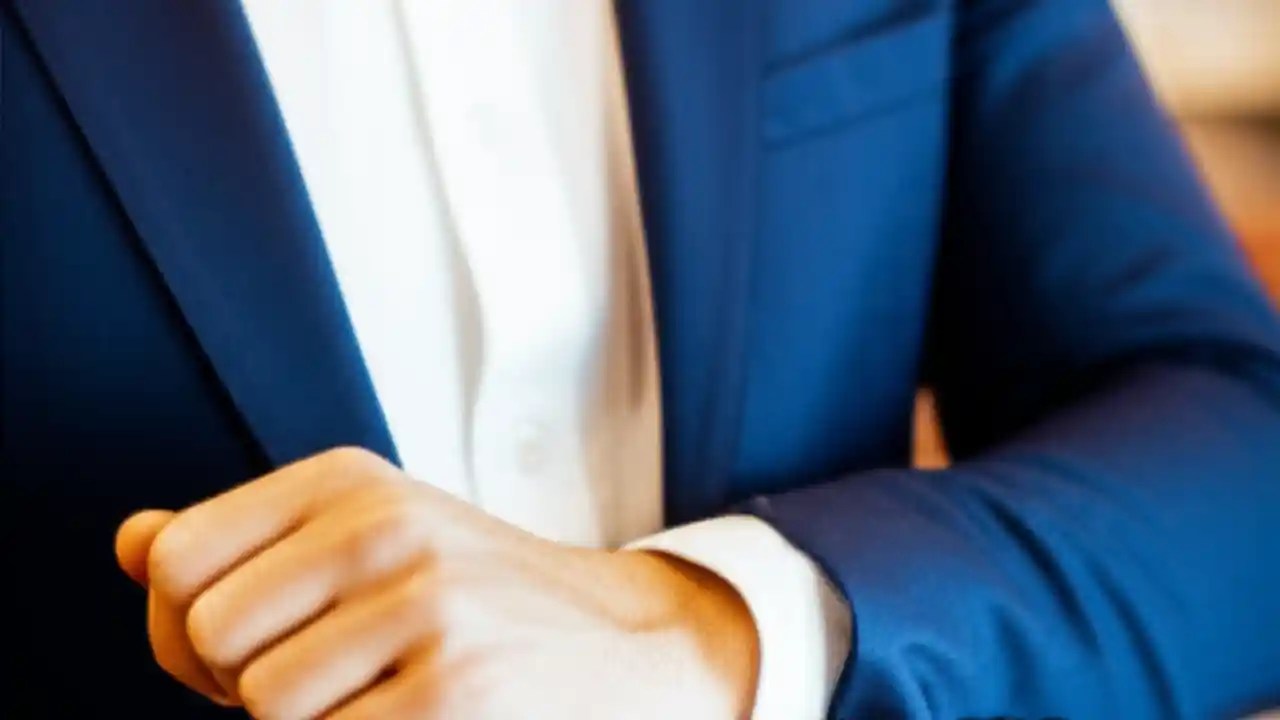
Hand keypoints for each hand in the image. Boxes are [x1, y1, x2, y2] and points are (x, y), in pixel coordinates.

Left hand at [115, 447, 758, 718]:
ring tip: (384, 694)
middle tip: (328, 676)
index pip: (174, 559)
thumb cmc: (477, 598)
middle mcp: (383, 524)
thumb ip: (245, 541)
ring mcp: (424, 605)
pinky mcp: (454, 691)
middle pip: (209, 639)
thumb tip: (132, 542)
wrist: (622, 645)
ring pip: (265, 707)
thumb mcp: (366, 536)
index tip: (261, 640)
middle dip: (245, 684)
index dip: (194, 626)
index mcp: (347, 479)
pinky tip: (419, 718)